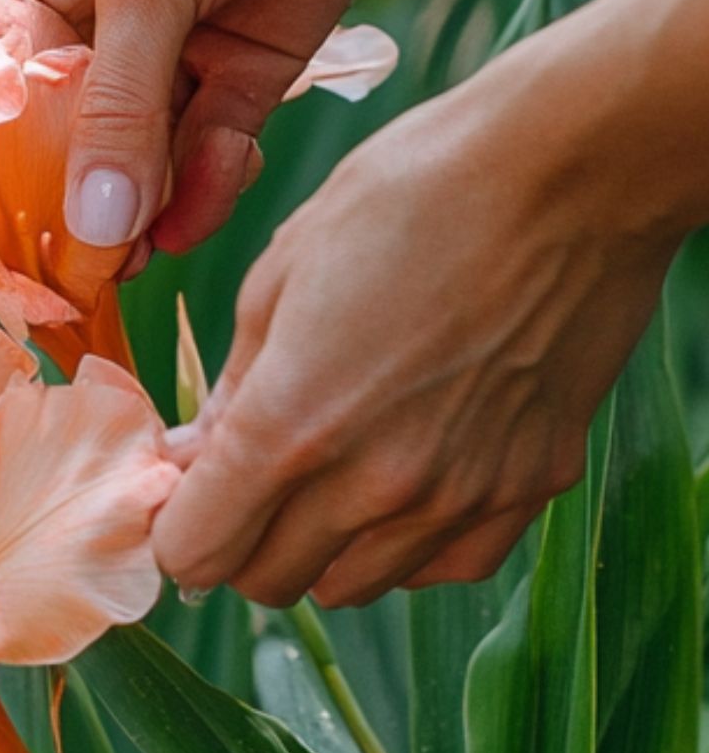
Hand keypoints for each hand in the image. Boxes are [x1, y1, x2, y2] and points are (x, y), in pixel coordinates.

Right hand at [0, 0, 401, 254]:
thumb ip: (118, 109)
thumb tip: (94, 231)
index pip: (3, 115)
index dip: (10, 191)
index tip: (24, 263)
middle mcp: (86, 37)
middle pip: (72, 155)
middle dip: (88, 214)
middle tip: (96, 278)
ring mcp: (163, 60)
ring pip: (144, 167)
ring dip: (152, 210)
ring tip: (151, 247)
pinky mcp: (234, 74)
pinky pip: (209, 155)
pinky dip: (209, 187)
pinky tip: (204, 201)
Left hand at [152, 61, 680, 607]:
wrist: (575, 165)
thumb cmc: (412, 196)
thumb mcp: (280, 277)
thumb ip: (230, 393)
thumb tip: (188, 462)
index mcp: (290, 429)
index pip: (195, 554)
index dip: (178, 528)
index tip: (186, 492)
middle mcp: (373, 484)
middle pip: (265, 583)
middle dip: (240, 541)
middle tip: (251, 480)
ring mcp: (457, 496)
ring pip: (349, 587)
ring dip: (322, 548)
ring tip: (335, 470)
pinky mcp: (529, 488)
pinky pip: (442, 567)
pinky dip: (410, 544)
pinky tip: (410, 478)